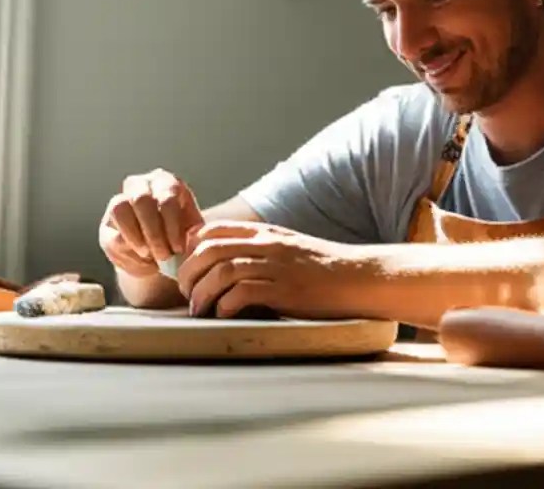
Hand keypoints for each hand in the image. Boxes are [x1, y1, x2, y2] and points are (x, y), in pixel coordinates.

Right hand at [99, 169, 204, 277]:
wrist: (161, 256)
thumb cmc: (181, 238)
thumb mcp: (193, 234)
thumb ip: (195, 234)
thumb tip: (194, 236)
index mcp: (167, 183)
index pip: (167, 196)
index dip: (172, 225)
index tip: (178, 248)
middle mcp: (141, 185)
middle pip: (141, 200)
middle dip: (154, 232)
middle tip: (164, 256)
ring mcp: (120, 201)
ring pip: (120, 209)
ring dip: (136, 237)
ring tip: (149, 256)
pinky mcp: (107, 225)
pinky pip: (111, 235)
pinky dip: (127, 252)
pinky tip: (141, 261)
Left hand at [177, 221, 375, 318]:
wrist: (358, 276)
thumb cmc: (324, 268)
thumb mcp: (289, 247)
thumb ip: (262, 249)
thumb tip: (231, 263)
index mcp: (266, 233)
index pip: (215, 229)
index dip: (193, 245)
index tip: (188, 264)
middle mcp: (266, 245)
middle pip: (210, 250)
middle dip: (189, 272)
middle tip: (185, 292)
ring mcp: (275, 266)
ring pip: (222, 271)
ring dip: (202, 292)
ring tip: (197, 309)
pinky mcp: (284, 290)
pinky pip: (243, 293)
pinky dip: (226, 305)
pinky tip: (223, 314)